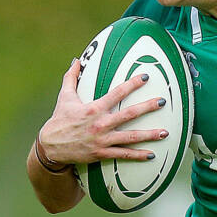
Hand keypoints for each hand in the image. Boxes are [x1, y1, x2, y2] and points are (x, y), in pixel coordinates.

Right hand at [37, 58, 169, 164]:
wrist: (50, 146)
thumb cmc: (60, 120)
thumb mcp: (65, 97)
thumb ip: (71, 78)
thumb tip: (76, 60)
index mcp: (94, 108)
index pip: (117, 93)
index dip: (132, 84)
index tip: (145, 77)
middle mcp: (101, 124)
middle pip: (129, 114)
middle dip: (147, 107)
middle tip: (162, 102)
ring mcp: (103, 140)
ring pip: (131, 137)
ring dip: (149, 135)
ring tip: (165, 132)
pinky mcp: (102, 153)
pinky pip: (123, 154)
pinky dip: (138, 155)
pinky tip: (152, 154)